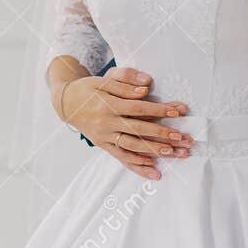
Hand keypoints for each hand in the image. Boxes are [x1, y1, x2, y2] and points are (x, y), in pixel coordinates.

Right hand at [55, 69, 192, 178]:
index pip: (138, 108)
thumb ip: (125, 81)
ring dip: (153, 151)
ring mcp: (105, 137)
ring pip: (132, 146)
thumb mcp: (104, 79)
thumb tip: (146, 85)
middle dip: (161, 134)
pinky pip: (121, 157)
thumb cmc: (88, 89)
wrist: (66, 104)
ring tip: (172, 153)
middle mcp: (106, 123)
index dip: (158, 110)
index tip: (177, 111)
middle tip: (181, 137)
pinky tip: (153, 168)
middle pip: (138, 130)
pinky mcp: (104, 146)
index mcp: (108, 104)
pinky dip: (137, 164)